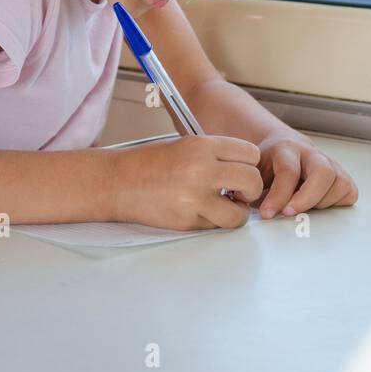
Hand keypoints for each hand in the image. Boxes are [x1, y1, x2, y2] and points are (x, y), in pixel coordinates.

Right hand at [108, 135, 262, 230]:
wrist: (118, 182)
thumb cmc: (151, 163)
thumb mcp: (186, 145)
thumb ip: (216, 154)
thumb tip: (246, 170)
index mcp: (202, 145)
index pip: (251, 154)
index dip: (250, 164)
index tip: (242, 170)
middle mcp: (201, 169)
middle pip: (252, 181)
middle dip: (251, 190)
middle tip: (240, 192)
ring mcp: (194, 198)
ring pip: (240, 213)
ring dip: (238, 212)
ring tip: (227, 207)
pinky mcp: (186, 221)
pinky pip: (217, 226)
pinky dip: (217, 222)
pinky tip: (205, 213)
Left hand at [254, 133, 357, 219]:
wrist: (282, 146)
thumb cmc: (267, 163)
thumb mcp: (253, 169)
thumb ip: (248, 185)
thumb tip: (242, 205)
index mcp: (286, 149)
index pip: (289, 172)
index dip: (278, 196)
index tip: (267, 214)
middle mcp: (311, 153)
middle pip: (323, 172)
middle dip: (308, 198)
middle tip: (290, 214)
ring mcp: (329, 162)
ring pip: (340, 182)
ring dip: (322, 202)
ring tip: (303, 210)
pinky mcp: (341, 174)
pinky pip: (349, 190)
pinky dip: (337, 202)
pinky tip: (318, 207)